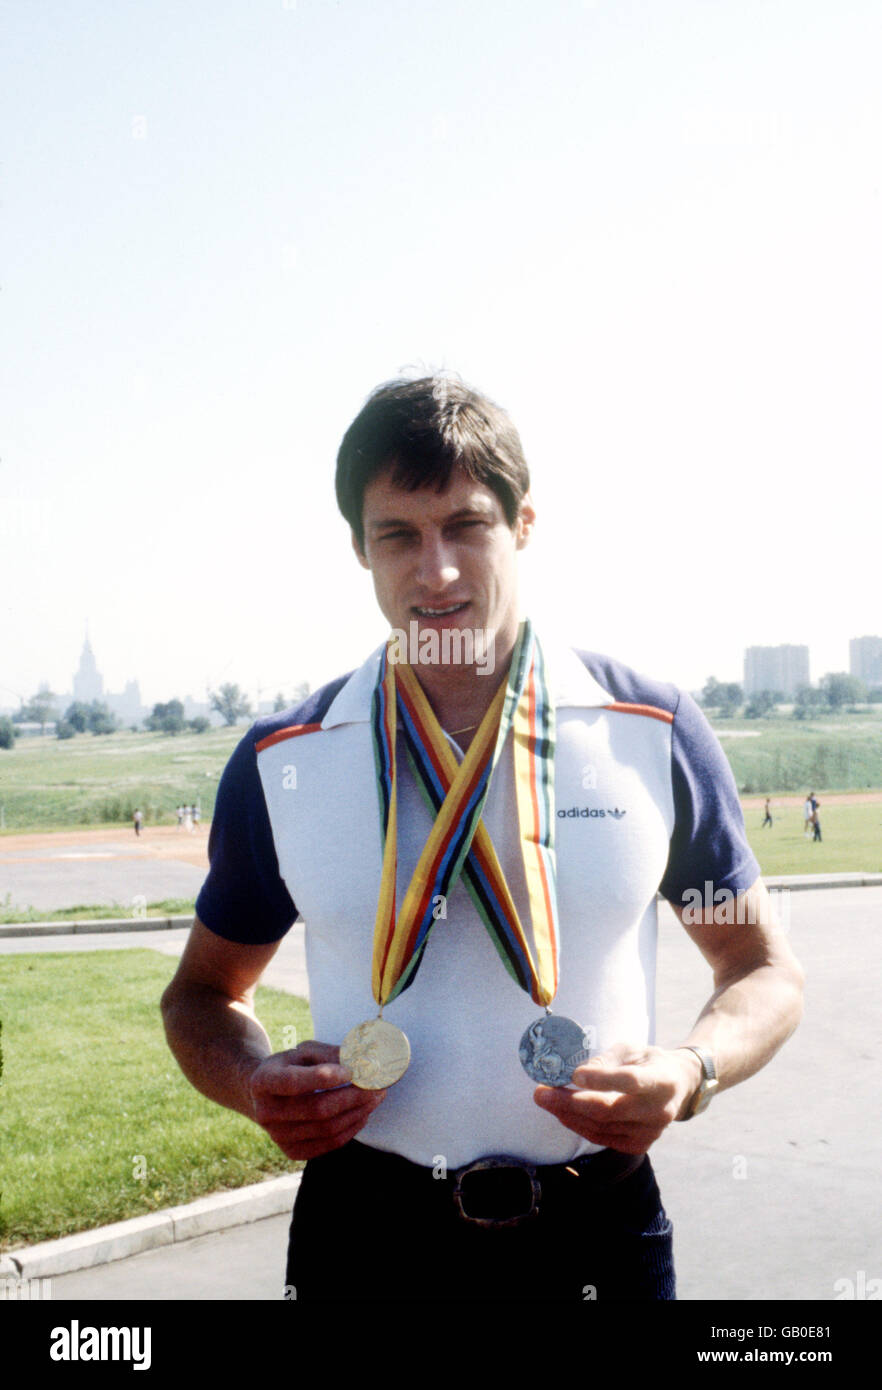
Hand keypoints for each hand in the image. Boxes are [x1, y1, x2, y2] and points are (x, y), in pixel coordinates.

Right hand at [249, 1040, 386, 1160]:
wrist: (268, 1096)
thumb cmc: (292, 1067)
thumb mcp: (305, 1052)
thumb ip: (330, 1054)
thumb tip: (362, 1061)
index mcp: (263, 1081)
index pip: (294, 1082)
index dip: (325, 1077)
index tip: (352, 1070)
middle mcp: (265, 1112)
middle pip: (317, 1109)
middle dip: (353, 1096)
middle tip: (377, 1085)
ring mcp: (277, 1136)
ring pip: (327, 1128)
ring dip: (358, 1112)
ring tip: (376, 1096)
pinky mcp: (292, 1151)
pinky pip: (329, 1144)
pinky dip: (351, 1128)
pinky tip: (362, 1113)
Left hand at [532, 1042, 700, 1154]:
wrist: (678, 1087)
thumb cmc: (649, 1062)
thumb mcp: (632, 1049)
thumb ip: (607, 1060)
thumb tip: (578, 1074)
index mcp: (660, 1080)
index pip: (629, 1081)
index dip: (602, 1079)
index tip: (574, 1074)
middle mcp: (657, 1111)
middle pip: (608, 1110)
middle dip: (569, 1102)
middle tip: (541, 1093)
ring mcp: (649, 1132)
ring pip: (600, 1127)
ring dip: (568, 1114)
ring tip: (545, 1100)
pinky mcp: (639, 1144)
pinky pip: (602, 1137)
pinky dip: (579, 1125)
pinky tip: (563, 1112)